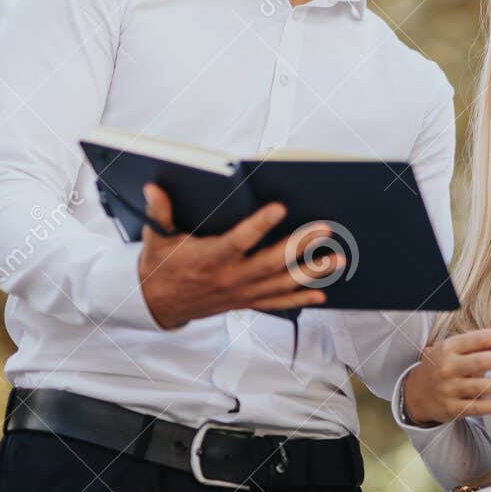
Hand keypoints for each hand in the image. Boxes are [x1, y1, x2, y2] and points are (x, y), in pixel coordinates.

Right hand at [135, 183, 340, 329]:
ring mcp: (241, 292)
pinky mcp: (246, 302)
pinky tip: (321, 295)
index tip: (279, 207)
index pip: (238, 241)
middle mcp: (230, 278)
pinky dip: (300, 300)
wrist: (157, 304)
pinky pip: (277, 303)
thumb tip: (153, 186)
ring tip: (337, 259)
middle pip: (271, 262)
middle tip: (324, 228)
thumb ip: (159, 212)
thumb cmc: (161, 266)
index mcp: (210, 258)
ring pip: (281, 284)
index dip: (259, 225)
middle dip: (299, 246)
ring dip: (311, 273)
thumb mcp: (156, 239)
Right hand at [401, 329, 490, 424]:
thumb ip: (481, 345)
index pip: (482, 338)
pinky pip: (481, 407)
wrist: (415, 394)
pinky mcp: (453, 409)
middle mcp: (448, 367)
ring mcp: (449, 390)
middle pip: (484, 361)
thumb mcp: (454, 349)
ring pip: (485, 386)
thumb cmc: (442, 364)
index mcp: (449, 347)